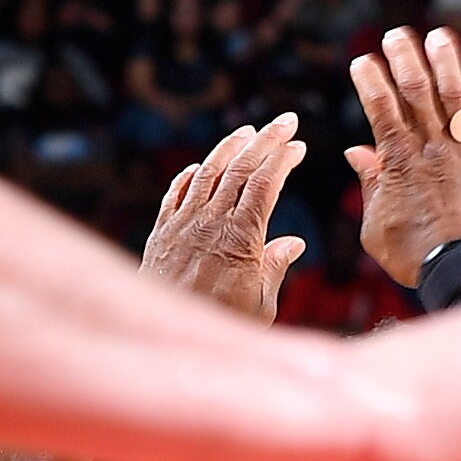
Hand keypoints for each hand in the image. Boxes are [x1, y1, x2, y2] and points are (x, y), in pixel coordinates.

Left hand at [139, 119, 305, 323]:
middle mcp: (211, 223)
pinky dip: (189, 176)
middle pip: (240, 169)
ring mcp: (183, 224)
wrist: (166, 339)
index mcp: (242, 237)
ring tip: (246, 132)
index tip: (298, 145)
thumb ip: (275, 267)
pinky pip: (175, 194)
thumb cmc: (223, 324)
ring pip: (207, 174)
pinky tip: (199, 167)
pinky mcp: (162, 233)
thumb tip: (293, 243)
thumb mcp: (262, 303)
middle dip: (265, 140)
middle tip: (285, 121)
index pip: (265, 184)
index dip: (282, 159)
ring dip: (228, 148)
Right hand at [346, 25, 460, 287]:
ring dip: (447, 63)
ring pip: (455, 96)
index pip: (380, 108)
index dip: (371, 81)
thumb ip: (370, 183)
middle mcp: (432, 147)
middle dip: (404, 59)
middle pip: (416, 92)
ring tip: (440, 36)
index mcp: (398, 160)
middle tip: (396, 35)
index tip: (362, 61)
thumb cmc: (414, 254)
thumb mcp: (376, 224)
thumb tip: (357, 151)